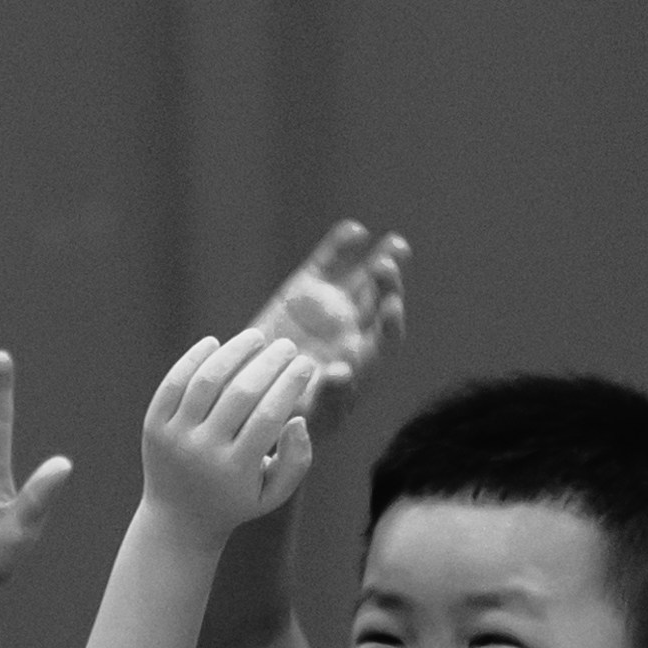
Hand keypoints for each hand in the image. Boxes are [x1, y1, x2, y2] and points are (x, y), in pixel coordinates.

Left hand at [139, 326, 326, 541]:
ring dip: (233, 352)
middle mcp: (202, 453)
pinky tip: (215, 343)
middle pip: (240, 394)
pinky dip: (194, 359)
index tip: (307, 364)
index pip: (268, 416)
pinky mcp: (153, 426)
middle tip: (288, 345)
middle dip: (269, 363)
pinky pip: (174, 383)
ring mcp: (174, 438)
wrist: (178, 519)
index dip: (290, 385)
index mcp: (235, 470)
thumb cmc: (236, 498)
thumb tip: (297, 418)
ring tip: (255, 337)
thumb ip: (296, 460)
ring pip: (206, 381)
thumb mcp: (273, 493)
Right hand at [244, 217, 410, 417]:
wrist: (251, 394)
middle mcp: (350, 330)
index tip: (391, 307)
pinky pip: (327, 264)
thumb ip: (328, 396)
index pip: (384, 339)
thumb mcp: (308, 415)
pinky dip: (341, 247)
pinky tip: (355, 231)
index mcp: (359, 361)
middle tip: (388, 264)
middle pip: (379, 302)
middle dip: (388, 283)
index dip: (390, 323)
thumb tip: (343, 372)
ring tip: (397, 245)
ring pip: (363, 279)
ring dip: (381, 261)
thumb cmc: (286, 417)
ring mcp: (330, 307)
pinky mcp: (304, 289)